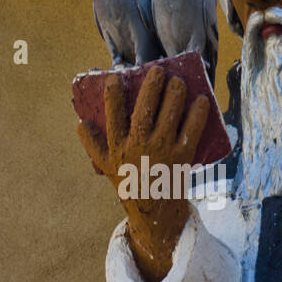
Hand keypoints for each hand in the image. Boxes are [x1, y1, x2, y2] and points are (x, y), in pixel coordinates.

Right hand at [78, 65, 209, 281]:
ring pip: (169, 113)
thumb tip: (80, 123)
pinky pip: (191, 129)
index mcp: (118, 146)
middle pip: (145, 108)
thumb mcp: (106, 166)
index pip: (113, 115)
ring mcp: (161, 150)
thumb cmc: (129, 183)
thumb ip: (93, 144)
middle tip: (159, 70)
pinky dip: (198, 113)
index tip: (115, 78)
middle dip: (153, 85)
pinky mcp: (181, 156)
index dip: (113, 94)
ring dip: (176, 92)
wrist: (153, 211)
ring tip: (179, 82)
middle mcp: (138, 146)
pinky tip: (202, 100)